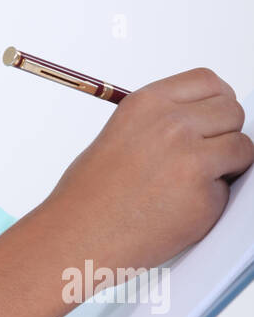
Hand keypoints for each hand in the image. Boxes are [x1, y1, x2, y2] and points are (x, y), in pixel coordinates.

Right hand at [43, 67, 252, 270]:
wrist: (79, 234)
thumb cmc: (90, 193)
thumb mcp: (121, 133)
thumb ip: (162, 121)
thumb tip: (204, 119)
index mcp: (148, 103)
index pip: (208, 82)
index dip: (216, 101)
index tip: (215, 117)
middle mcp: (171, 124)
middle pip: (231, 111)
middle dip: (225, 133)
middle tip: (204, 157)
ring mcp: (190, 158)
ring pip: (242, 147)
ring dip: (227, 165)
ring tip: (191, 183)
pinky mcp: (204, 195)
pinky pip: (229, 189)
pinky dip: (214, 200)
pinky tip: (180, 208)